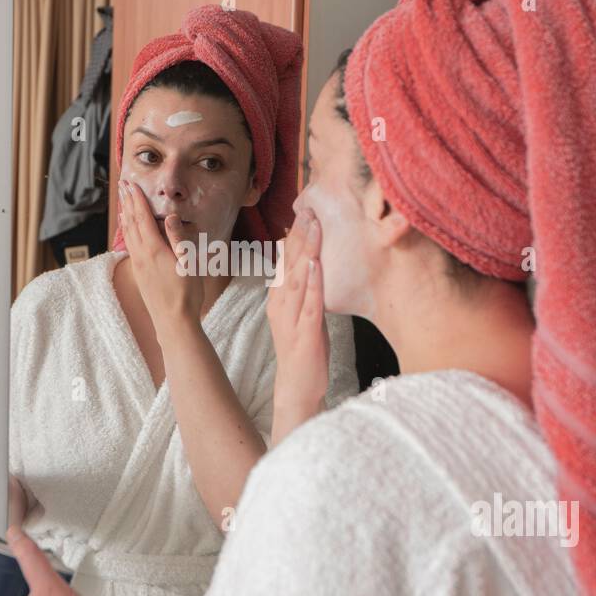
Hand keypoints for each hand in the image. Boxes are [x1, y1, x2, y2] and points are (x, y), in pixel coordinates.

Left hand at [118, 179, 204, 336]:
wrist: (173, 323)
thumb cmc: (186, 295)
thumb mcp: (188, 264)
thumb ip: (178, 239)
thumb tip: (171, 217)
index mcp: (154, 250)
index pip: (143, 218)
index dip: (137, 200)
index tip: (132, 184)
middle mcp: (142, 255)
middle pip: (131, 223)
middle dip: (127, 203)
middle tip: (123, 186)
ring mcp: (138, 265)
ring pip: (128, 234)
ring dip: (125, 215)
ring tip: (122, 202)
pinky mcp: (139, 273)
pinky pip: (129, 245)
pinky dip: (127, 231)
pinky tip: (128, 230)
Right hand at [266, 208, 329, 423]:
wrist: (297, 387)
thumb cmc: (303, 349)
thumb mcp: (302, 313)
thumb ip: (303, 290)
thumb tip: (309, 264)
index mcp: (279, 298)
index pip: (285, 261)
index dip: (294, 235)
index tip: (305, 209)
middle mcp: (280, 304)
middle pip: (289, 264)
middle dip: (299, 234)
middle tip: (309, 208)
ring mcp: (291, 318)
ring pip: (297, 278)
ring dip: (305, 251)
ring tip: (314, 226)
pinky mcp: (304, 332)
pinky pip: (308, 303)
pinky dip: (312, 283)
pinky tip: (316, 265)